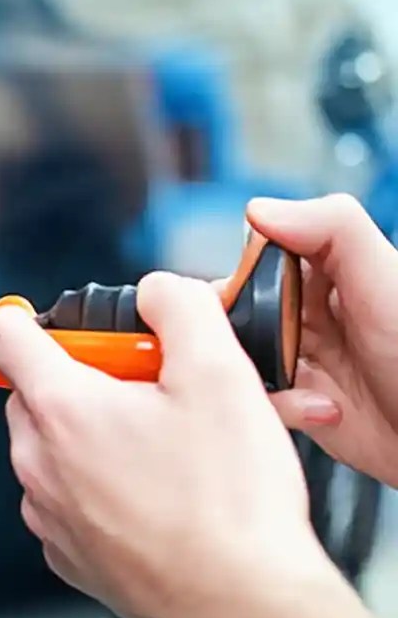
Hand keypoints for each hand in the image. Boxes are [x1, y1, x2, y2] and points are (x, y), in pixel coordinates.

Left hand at [0, 272, 342, 617]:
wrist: (242, 608)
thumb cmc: (229, 506)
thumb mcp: (220, 373)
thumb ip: (180, 309)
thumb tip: (158, 292)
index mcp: (62, 408)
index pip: (4, 337)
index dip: (25, 318)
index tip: (44, 323)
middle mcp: (38, 461)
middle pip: (37, 393)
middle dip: (87, 382)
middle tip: (152, 392)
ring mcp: (48, 514)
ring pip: (56, 449)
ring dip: (99, 438)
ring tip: (172, 450)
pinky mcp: (68, 555)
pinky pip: (71, 500)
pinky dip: (104, 489)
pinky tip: (162, 497)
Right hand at [250, 195, 397, 486]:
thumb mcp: (387, 278)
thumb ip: (332, 227)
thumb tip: (256, 210)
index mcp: (329, 269)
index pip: (259, 255)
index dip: (241, 272)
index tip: (241, 292)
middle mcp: (309, 310)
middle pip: (237, 306)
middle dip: (235, 326)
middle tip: (262, 341)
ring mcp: (300, 357)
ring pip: (239, 353)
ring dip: (255, 370)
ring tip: (290, 381)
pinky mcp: (296, 401)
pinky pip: (259, 397)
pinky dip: (277, 405)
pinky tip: (316, 407)